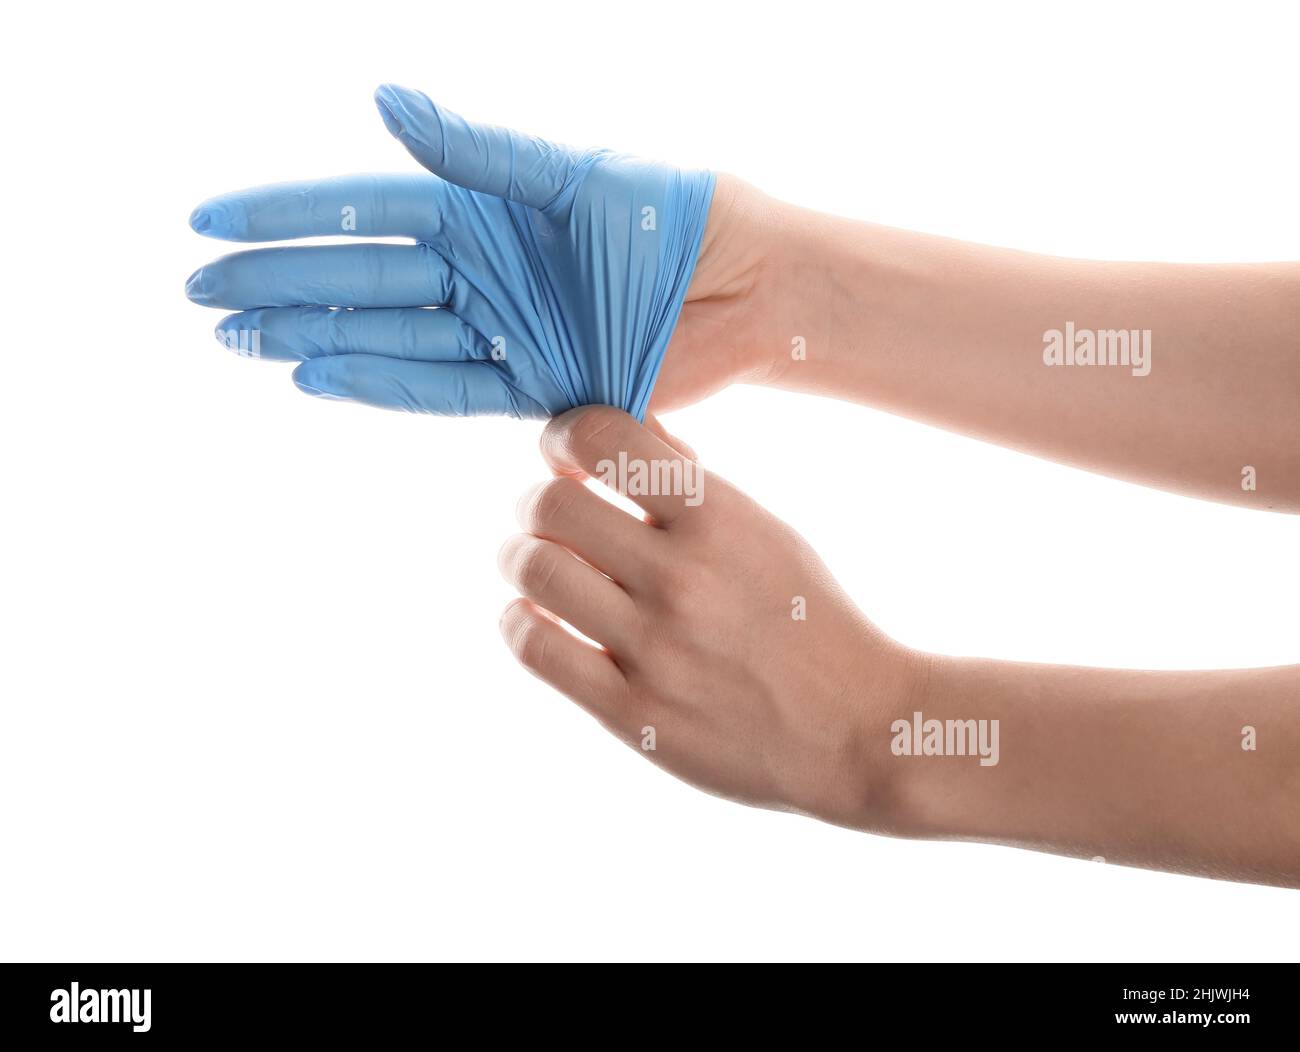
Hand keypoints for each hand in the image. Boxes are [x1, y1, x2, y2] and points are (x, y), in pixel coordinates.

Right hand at [186, 84, 771, 419]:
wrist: (748, 287)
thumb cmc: (670, 216)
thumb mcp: (568, 174)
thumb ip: (477, 152)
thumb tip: (382, 104)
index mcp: (484, 210)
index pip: (363, 211)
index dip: (287, 217)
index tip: (211, 220)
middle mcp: (482, 272)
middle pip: (359, 278)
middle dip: (279, 284)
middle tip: (202, 292)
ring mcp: (501, 332)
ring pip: (385, 336)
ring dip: (311, 338)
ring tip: (239, 337)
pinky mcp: (531, 386)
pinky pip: (441, 387)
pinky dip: (380, 382)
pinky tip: (317, 377)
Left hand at [497, 406, 921, 829]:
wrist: (856, 728)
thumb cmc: (810, 618)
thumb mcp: (768, 531)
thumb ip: (693, 484)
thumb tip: (618, 436)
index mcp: (720, 518)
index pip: (600, 437)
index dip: (562, 436)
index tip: (564, 454)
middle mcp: (682, 577)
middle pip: (550, 505)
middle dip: (537, 503)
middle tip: (549, 519)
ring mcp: (656, 648)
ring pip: (534, 571)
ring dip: (523, 559)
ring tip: (541, 568)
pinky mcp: (634, 712)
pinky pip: (536, 648)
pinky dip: (522, 623)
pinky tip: (541, 620)